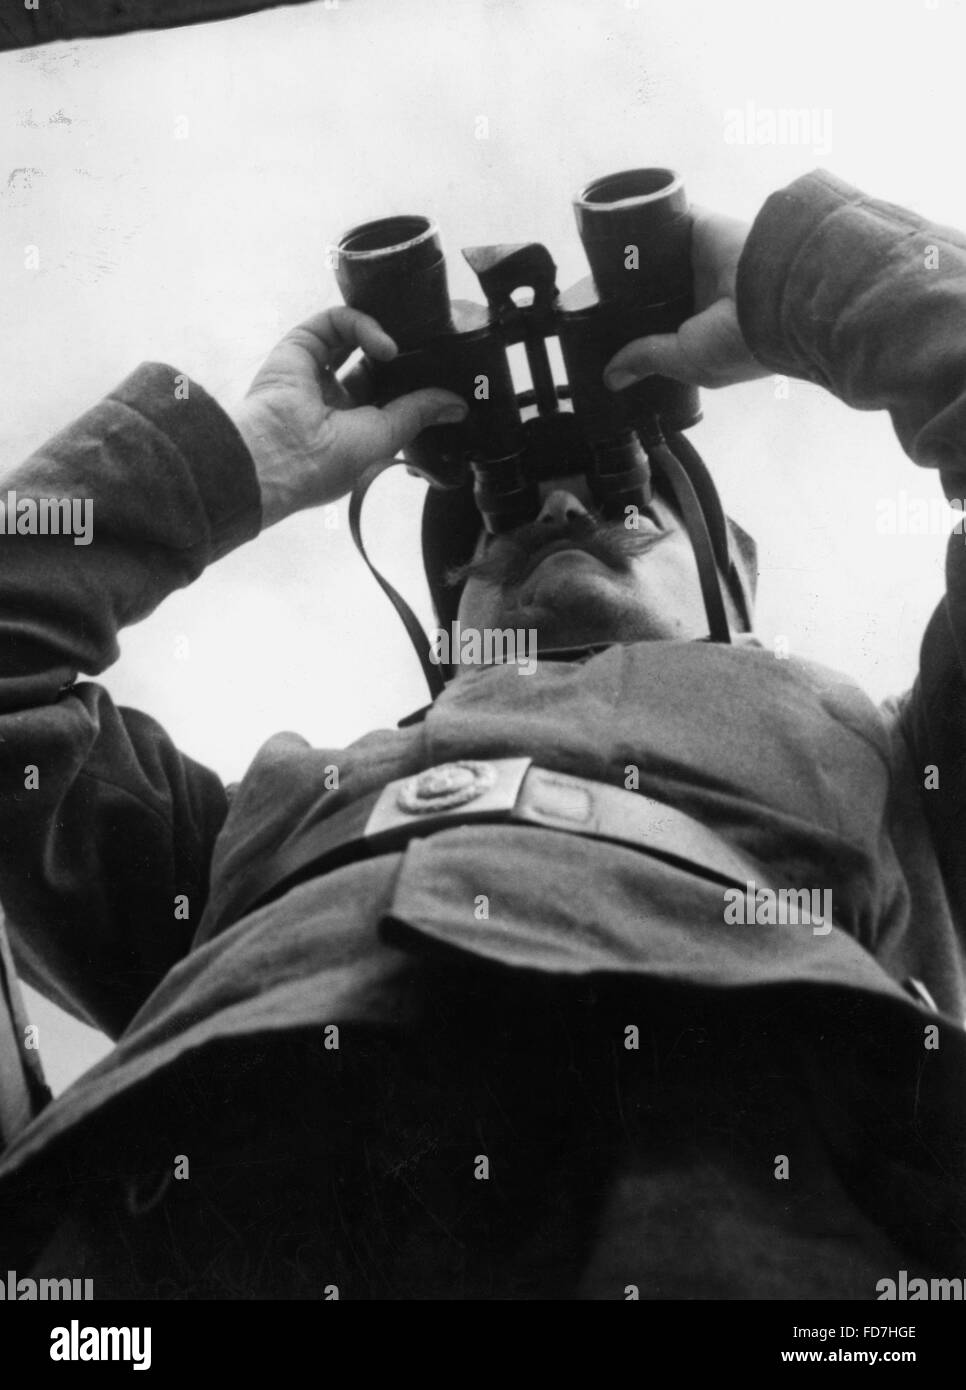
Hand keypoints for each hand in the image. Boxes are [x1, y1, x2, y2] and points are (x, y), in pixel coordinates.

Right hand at [230, 306, 467, 527]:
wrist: (280, 453)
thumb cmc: (329, 462)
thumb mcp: (386, 436)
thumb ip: (419, 412)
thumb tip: (458, 406)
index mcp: (348, 428)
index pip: (385, 396)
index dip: (409, 383)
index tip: (439, 375)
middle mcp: (330, 398)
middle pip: (371, 362)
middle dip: (401, 353)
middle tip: (429, 349)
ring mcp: (313, 370)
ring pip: (353, 336)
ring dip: (384, 337)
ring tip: (405, 350)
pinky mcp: (298, 346)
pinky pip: (335, 322)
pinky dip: (363, 325)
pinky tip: (385, 346)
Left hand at [603, 208, 769, 390]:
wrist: (775, 296)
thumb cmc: (740, 342)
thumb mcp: (686, 361)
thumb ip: (647, 359)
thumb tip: (613, 378)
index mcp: (701, 329)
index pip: (663, 323)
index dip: (637, 323)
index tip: (608, 325)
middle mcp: (701, 292)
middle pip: (656, 285)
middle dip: (630, 287)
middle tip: (598, 289)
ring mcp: (701, 259)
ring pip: (659, 251)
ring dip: (635, 250)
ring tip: (600, 254)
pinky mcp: (703, 227)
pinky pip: (670, 216)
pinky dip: (648, 215)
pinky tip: (620, 219)